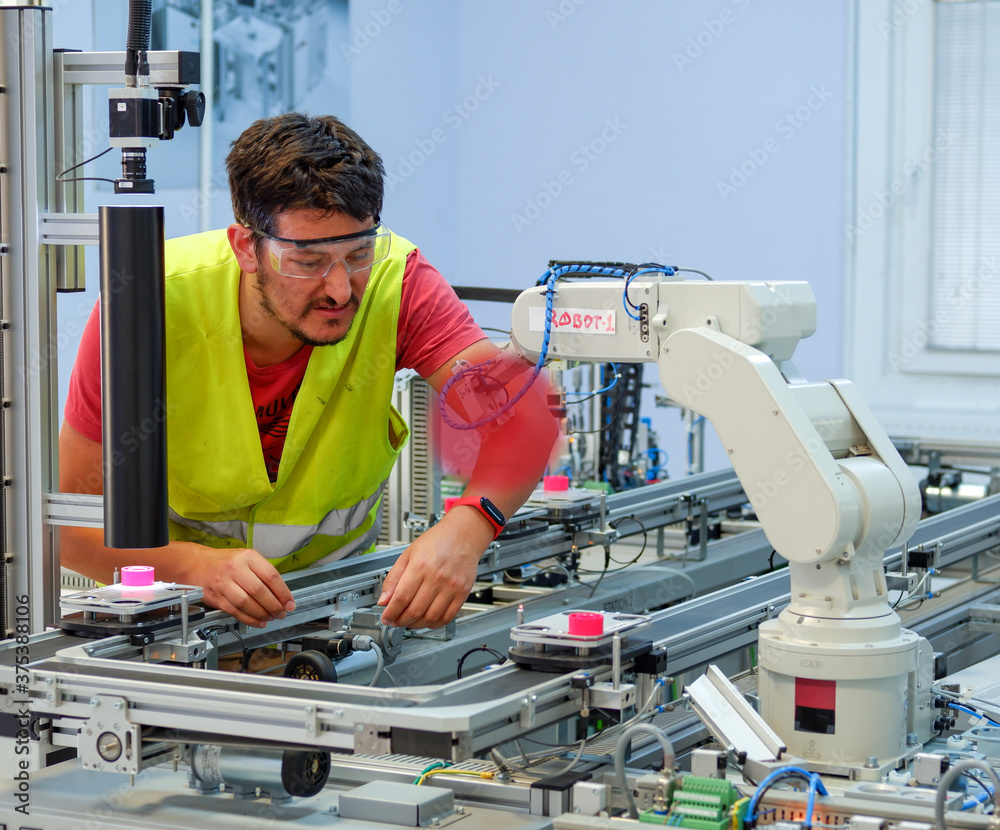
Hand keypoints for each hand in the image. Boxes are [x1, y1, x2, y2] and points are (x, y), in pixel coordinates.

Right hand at [188, 547, 295, 627]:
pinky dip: (249, 619)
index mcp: (247, 557)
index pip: (270, 576)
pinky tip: (259, 622)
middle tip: (281, 613)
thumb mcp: (247, 558)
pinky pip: (235, 611)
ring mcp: (223, 583)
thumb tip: (281, 595)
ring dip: (262, 614)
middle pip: (259, 591)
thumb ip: (263, 573)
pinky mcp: (216, 597)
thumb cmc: (226, 562)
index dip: (283, 592)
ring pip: (246, 603)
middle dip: (274, 606)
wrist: (197, 565)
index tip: (290, 603)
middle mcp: (235, 569)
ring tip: (271, 617)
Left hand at [378, 508, 492, 628]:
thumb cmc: (437, 541)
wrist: (464, 535)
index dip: (390, 613)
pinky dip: (434, 624)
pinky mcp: (463, 593)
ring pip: (430, 617)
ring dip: (416, 625)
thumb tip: (384, 600)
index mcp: (420, 566)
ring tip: (409, 622)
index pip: (401, 598)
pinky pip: (447, 617)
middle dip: (400, 621)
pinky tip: (427, 621)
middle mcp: (437, 577)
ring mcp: (451, 587)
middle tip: (395, 621)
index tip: (386, 618)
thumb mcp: (408, 554)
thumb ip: (394, 577)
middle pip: (415, 610)